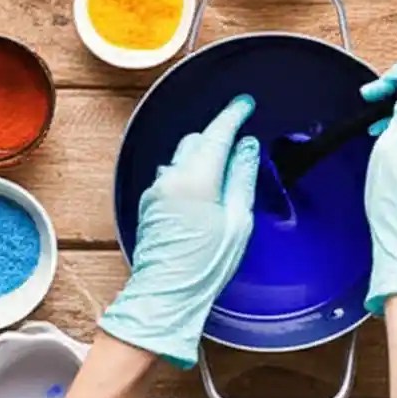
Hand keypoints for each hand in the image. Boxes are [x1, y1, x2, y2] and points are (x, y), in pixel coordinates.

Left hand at [99, 95, 259, 368]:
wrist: (166, 293)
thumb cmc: (206, 263)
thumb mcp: (237, 220)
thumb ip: (242, 177)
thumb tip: (246, 147)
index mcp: (197, 178)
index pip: (217, 134)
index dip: (233, 115)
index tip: (244, 104)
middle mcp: (172, 177)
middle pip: (197, 141)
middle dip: (217, 138)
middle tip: (240, 147)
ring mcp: (157, 189)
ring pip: (182, 157)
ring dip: (202, 157)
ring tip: (223, 176)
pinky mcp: (149, 202)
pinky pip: (172, 175)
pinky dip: (189, 174)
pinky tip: (202, 195)